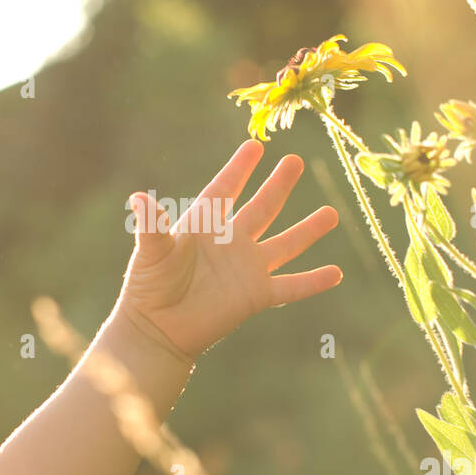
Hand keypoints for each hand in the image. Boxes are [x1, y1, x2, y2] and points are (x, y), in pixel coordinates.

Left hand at [118, 140, 342, 358]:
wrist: (158, 330)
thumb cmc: (148, 287)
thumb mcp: (151, 253)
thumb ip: (152, 227)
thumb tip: (138, 198)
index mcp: (205, 224)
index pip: (225, 188)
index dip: (239, 168)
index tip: (255, 145)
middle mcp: (231, 241)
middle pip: (262, 207)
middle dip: (279, 185)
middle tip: (295, 161)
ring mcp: (246, 268)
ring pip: (285, 244)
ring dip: (308, 230)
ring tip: (332, 214)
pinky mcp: (256, 295)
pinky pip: (291, 286)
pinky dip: (313, 282)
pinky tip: (336, 273)